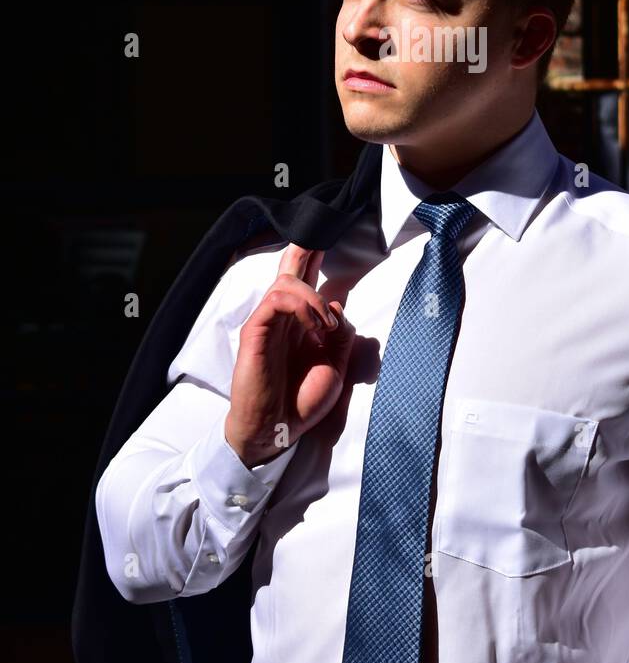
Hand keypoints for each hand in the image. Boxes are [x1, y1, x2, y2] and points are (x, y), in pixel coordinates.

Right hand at [224, 244, 354, 467]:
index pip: (305, 283)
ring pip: (285, 282)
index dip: (313, 259)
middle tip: (317, 232)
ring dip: (313, 296)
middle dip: (304, 250)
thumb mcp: (335, 366)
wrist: (278, 431)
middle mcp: (283, 318)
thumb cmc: (301, 401)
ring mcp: (267, 323)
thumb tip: (336, 304)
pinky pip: (276, 299)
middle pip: (289, 271)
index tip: (325, 238)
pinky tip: (316, 326)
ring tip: (325, 324)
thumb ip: (339, 333)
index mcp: (300, 324)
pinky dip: (302, 305)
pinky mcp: (255, 331)